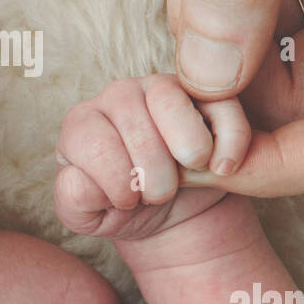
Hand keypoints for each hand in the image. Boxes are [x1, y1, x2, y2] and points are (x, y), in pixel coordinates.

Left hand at [54, 75, 249, 240]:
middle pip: (135, 126)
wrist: (170, 209)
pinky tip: (223, 168)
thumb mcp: (89, 216)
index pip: (95, 145)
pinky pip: (221, 102)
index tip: (129, 201)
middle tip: (160, 195)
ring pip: (169, 100)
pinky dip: (229, 140)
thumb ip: (75, 201)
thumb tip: (84, 180)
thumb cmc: (124, 207)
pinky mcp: (205, 93)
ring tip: (190, 173)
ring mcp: (160, 87)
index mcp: (81, 124)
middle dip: (154, 177)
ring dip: (188, 150)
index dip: (118, 183)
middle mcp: (116, 96)